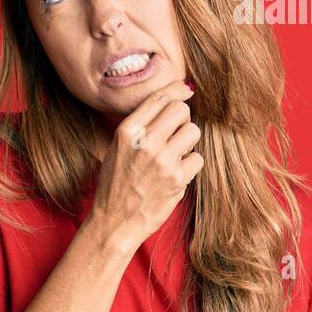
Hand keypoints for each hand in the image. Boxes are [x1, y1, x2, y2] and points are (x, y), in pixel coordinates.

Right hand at [88, 80, 202, 250]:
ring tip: (175, 155)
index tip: (185, 90)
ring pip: (193, 131)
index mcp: (127, 131)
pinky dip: (190, 166)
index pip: (158, 98)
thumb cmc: (115, 184)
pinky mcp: (177, 178)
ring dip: (188, 142)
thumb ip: (140, 126)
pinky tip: (176, 174)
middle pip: (180, 110)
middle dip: (182, 120)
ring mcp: (162, 159)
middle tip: (175, 135)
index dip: (176, 90)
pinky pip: (197, 158)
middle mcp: (145, 141)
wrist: (115, 221)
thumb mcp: (117, 148)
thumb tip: (172, 100)